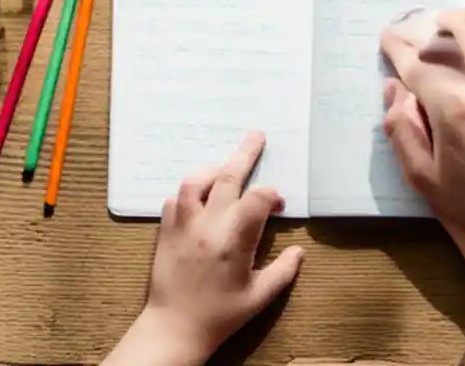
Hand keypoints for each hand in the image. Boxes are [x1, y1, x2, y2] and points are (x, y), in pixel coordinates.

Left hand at [104, 132, 304, 365]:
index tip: (277, 206)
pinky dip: (189, 191)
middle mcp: (207, 226)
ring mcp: (183, 225)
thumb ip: (283, 271)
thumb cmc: (221, 315)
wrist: (174, 327)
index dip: (271, 195)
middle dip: (245, 154)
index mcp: (234, 241)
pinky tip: (199, 196)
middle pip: (227, 177)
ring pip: (195, 181)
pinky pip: (175, 198)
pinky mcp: (165, 230)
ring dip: (213, 170)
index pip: (257, 198)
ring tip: (225, 167)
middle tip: (256, 136)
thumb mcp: (259, 297)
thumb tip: (299, 251)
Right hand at [380, 9, 464, 274]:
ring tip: (439, 19)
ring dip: (457, 22)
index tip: (386, 38)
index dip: (397, 49)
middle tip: (406, 27)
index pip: (417, 65)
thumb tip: (395, 92)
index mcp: (453, 107)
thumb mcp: (428, 182)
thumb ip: (402, 133)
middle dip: (424, 28)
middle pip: (451, 37)